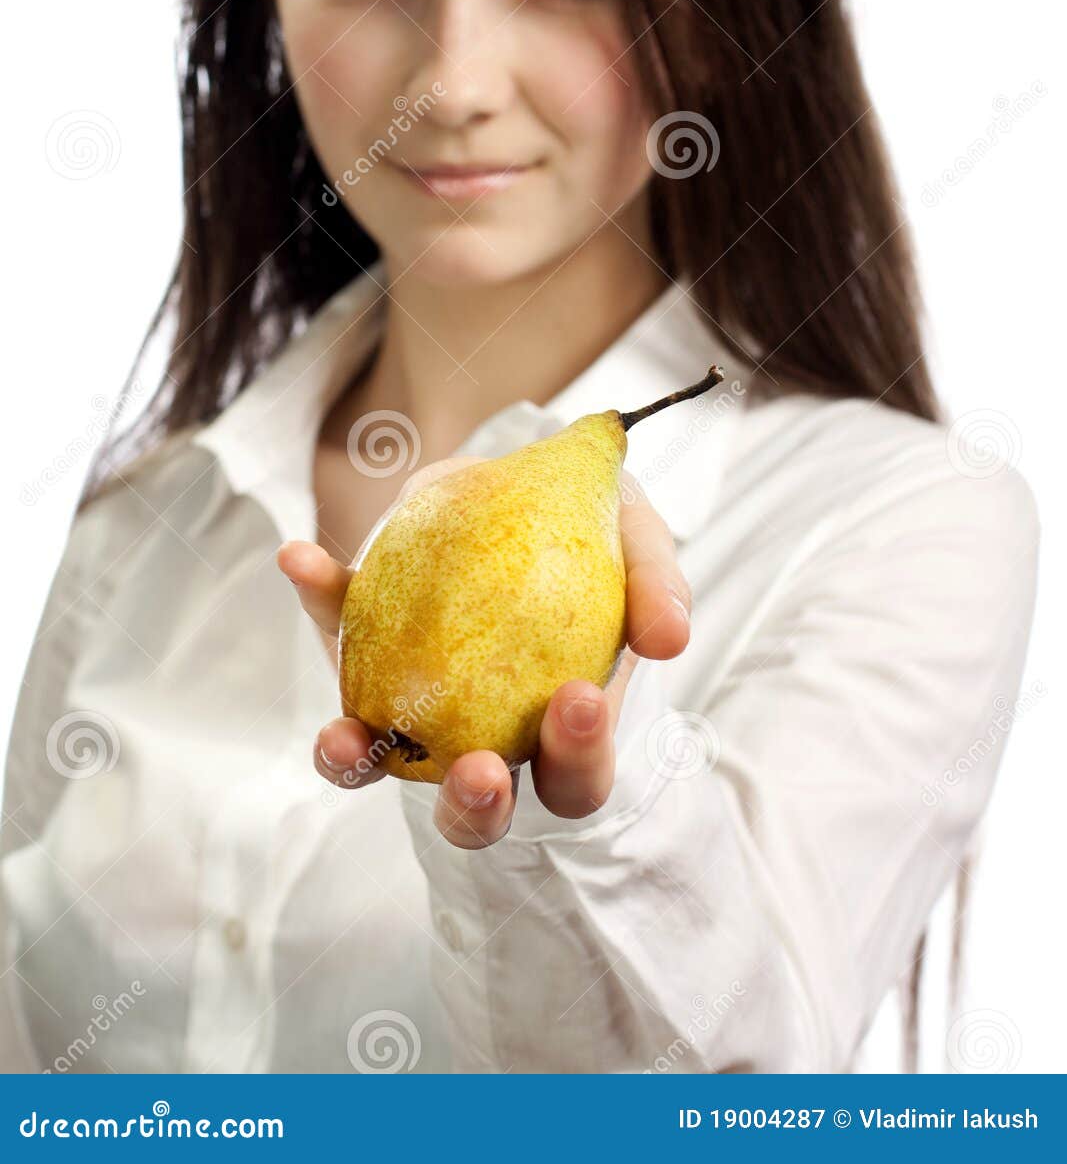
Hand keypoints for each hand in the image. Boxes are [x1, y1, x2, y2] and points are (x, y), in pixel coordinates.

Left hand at [277, 460, 691, 848]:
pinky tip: (302, 558)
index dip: (577, 756)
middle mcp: (482, 741)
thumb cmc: (593, 539)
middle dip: (473, 807)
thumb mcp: (639, 546)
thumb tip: (668, 637)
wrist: (526, 493)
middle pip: (476, 813)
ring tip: (341, 735)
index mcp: (561, 738)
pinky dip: (318, 600)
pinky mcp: (362, 647)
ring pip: (379, 764)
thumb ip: (656, 584)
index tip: (577, 702)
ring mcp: (412, 708)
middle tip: (477, 773)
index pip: (575, 777)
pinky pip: (336, 633)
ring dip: (357, 757)